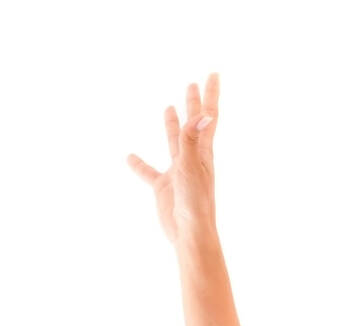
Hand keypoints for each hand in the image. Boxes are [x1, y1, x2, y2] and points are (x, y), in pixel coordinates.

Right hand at [126, 74, 220, 247]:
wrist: (189, 235)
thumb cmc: (195, 204)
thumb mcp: (192, 168)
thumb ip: (192, 140)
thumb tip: (203, 114)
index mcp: (202, 152)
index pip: (207, 116)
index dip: (209, 95)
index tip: (212, 74)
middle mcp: (192, 159)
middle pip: (192, 124)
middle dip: (193, 103)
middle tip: (193, 84)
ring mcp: (178, 173)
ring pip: (173, 142)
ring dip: (171, 125)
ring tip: (168, 107)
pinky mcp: (164, 188)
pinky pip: (149, 172)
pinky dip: (139, 165)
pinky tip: (129, 158)